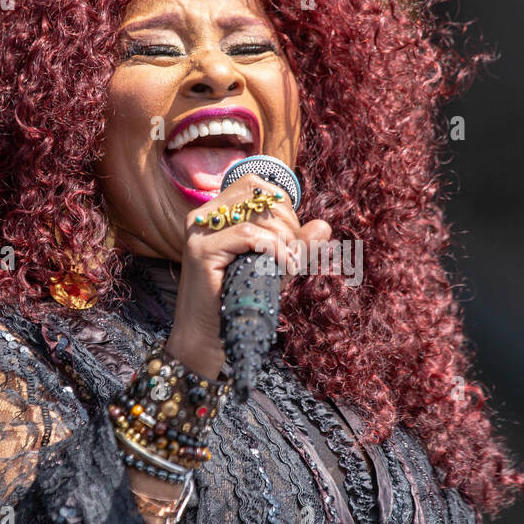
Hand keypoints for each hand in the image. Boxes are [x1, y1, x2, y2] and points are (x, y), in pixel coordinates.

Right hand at [164, 173, 330, 379]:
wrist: (208, 339)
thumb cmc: (240, 301)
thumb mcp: (274, 268)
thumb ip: (297, 246)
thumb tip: (324, 225)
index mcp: (215, 213)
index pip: (254, 184)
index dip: (282, 205)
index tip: (291, 237)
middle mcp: (202, 216)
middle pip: (258, 195)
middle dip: (288, 224)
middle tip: (294, 255)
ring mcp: (199, 232)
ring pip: (258, 215)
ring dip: (285, 240)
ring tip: (289, 265)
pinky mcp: (201, 250)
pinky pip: (251, 235)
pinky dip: (276, 250)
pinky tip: (285, 268)